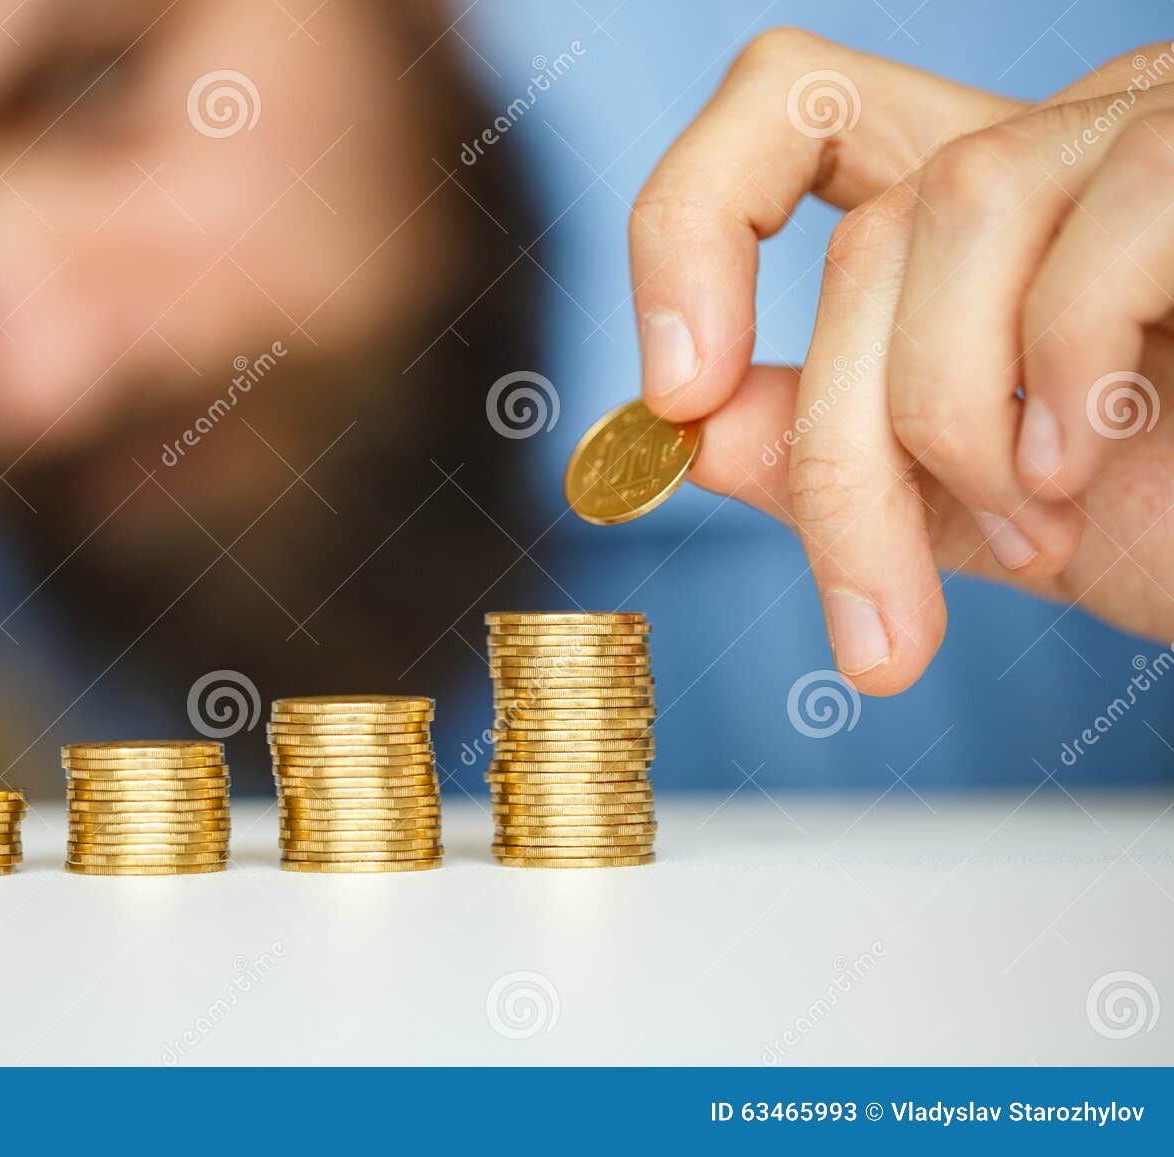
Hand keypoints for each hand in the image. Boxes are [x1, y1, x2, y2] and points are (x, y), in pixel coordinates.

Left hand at [630, 28, 1173, 693]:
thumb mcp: (978, 512)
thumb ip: (843, 462)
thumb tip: (687, 430)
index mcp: (983, 218)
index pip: (793, 112)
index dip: (695, 220)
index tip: (674, 387)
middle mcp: (1067, 142)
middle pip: (865, 235)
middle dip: (840, 459)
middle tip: (879, 626)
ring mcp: (1164, 130)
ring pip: (953, 212)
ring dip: (952, 422)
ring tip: (1033, 533)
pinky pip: (1104, 218)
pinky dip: (1065, 368)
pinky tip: (1095, 460)